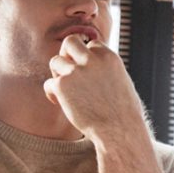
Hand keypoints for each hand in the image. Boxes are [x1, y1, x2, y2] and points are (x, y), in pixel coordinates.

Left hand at [44, 35, 162, 172]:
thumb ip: (106, 70)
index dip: (87, 57)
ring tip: (67, 91)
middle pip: (70, 42)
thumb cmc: (124, 113)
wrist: (118, 130)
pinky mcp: (62, 86)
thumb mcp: (122, 82)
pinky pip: (48, 83)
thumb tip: (92, 68)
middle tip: (70, 72)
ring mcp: (76, 71)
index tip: (87, 70)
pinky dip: (52, 93)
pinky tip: (61, 103)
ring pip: (55, 60)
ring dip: (58, 74)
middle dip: (66, 54)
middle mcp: (93, 60)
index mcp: (110, 57)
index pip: (92, 44)